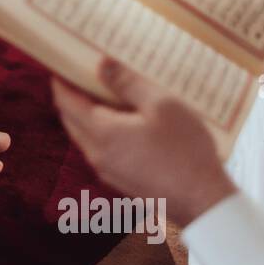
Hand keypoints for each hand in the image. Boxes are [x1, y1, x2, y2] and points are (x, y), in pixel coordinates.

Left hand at [50, 57, 235, 225]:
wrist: (203, 201)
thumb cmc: (186, 150)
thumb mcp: (162, 105)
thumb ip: (128, 83)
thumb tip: (101, 63)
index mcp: (101, 133)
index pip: (65, 102)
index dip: (60, 82)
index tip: (62, 64)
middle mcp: (96, 154)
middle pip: (70, 120)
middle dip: (71, 96)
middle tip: (83, 75)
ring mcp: (107, 170)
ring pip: (85, 136)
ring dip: (87, 115)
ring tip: (106, 95)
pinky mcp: (120, 180)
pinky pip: (100, 150)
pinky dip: (101, 131)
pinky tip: (125, 123)